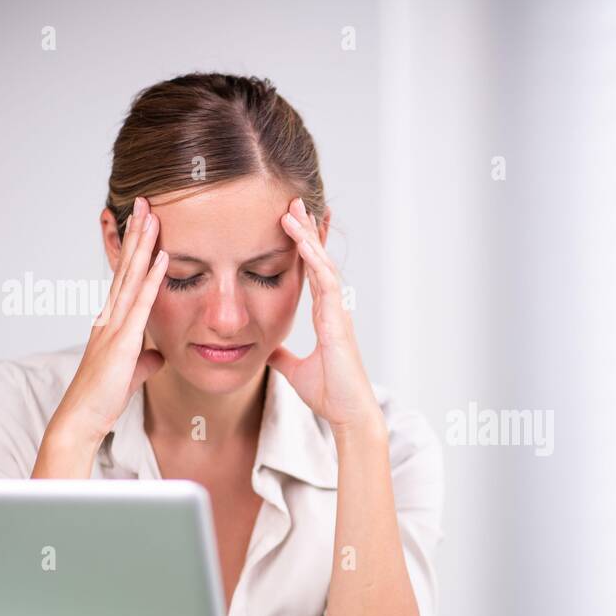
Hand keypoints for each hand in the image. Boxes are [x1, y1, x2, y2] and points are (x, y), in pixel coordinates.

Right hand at [33, 197, 168, 475]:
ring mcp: (114, 325)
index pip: (126, 277)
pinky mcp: (122, 340)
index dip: (135, 249)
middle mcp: (110, 316)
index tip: (144, 222)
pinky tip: (163, 257)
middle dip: (137, 233)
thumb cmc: (102, 398)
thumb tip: (159, 357)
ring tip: (153, 215)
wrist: (82, 418)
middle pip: (126, 266)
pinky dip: (153, 279)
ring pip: (131, 276)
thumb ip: (144, 361)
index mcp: (112, 321)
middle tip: (146, 200)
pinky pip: (141, 303)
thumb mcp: (132, 373)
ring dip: (143, 245)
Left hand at [269, 197, 383, 438]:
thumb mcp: (294, 369)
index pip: (312, 272)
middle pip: (319, 260)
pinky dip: (314, 258)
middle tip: (292, 202)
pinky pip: (326, 281)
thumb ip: (282, 355)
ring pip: (322, 264)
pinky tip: (302, 240)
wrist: (347, 414)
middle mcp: (333, 308)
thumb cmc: (329, 394)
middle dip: (307, 231)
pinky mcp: (338, 320)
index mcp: (324, 316)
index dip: (304, 247)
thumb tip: (267, 350)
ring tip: (293, 210)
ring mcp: (337, 312)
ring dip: (308, 236)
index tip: (292, 223)